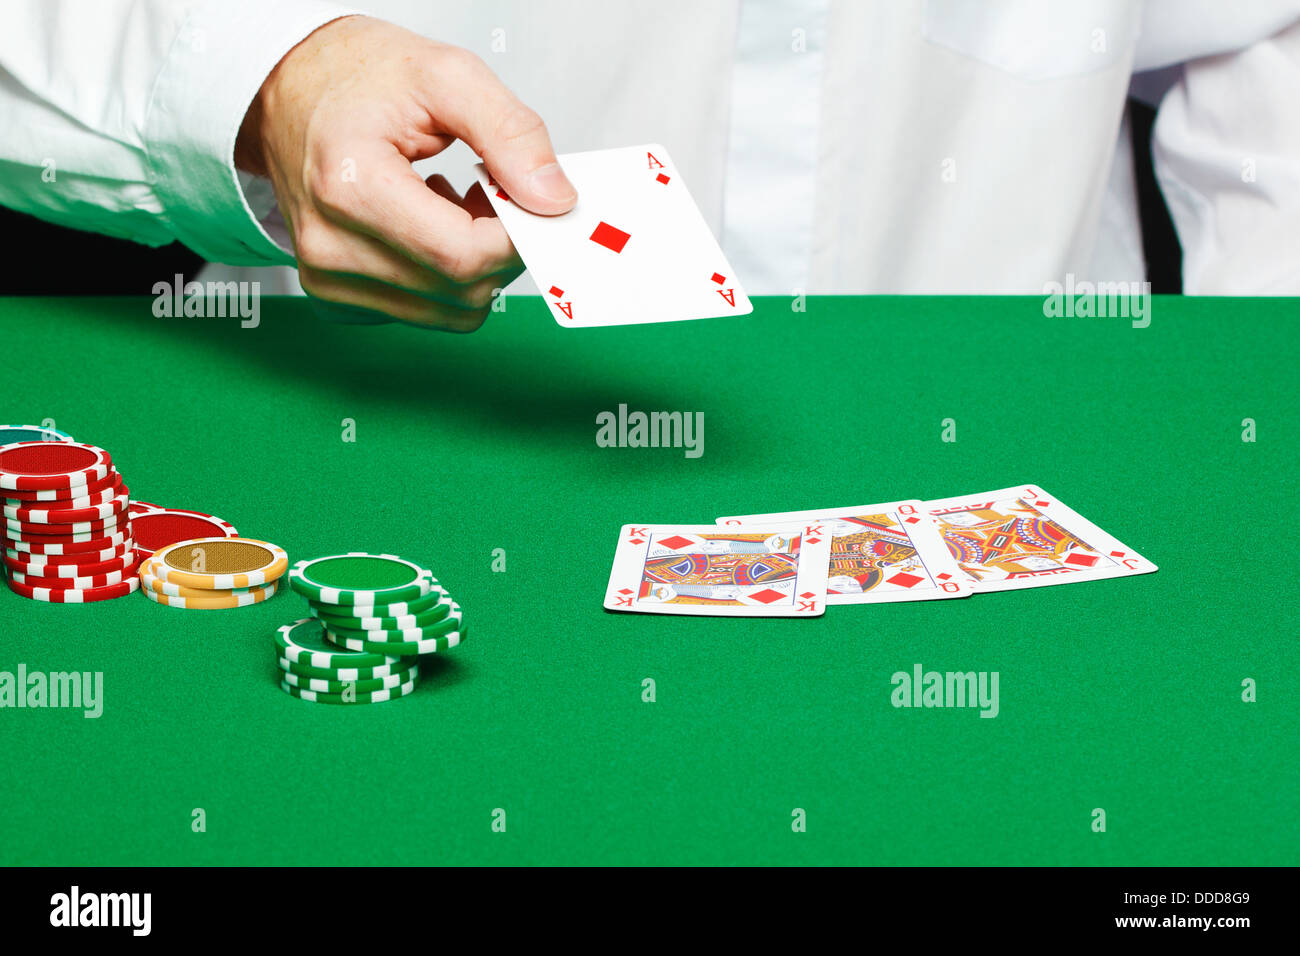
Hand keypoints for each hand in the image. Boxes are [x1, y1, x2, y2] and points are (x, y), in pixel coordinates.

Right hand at [235, 16, 576, 330]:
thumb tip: (554, 201)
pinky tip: (428, 225)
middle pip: (462, 291)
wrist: (287, 91)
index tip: (529, 196)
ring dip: (475, 264)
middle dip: (500, 248)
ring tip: (454, 201)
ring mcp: (328, 281)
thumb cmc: (354, 77)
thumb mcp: (446, 74)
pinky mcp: (337, 300)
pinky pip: (426, 312)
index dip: (515, 234)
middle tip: (493, 190)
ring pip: (452, 313)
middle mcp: (329, 246)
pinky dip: (445, 277)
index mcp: (348, 186)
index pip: (463, 255)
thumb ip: (510, 134)